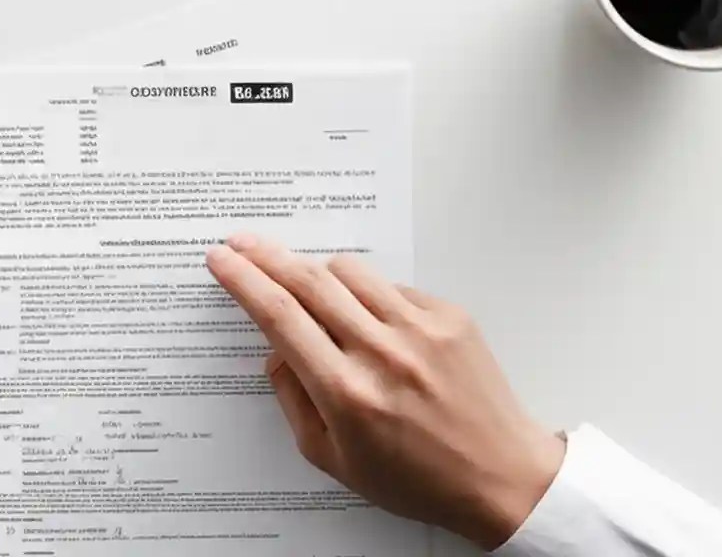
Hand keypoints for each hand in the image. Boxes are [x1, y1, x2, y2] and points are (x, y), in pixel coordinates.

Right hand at [206, 235, 564, 549]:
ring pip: (351, 271)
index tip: (222, 261)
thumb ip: (294, 400)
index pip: (280, 317)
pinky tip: (372, 322)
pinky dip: (370, 295)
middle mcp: (382, 353)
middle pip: (308, 281)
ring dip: (318, 270)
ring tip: (307, 286)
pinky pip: (393, 287)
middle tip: (242, 243)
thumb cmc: (416, 478)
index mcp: (346, 393)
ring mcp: (420, 329)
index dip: (243, 281)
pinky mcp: (449, 317)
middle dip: (266, 255)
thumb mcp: (333, 458)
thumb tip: (275, 350)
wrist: (500, 477)